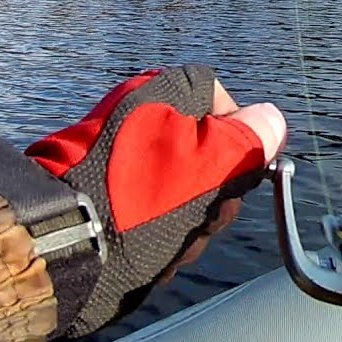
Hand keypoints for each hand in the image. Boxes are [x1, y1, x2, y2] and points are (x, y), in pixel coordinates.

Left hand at [25, 65, 285, 337]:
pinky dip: (158, 232)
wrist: (68, 248)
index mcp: (164, 91)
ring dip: (189, 220)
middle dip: (213, 192)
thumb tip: (273, 120)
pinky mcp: (104, 194)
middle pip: (205, 150)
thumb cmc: (145, 199)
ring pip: (182, 188)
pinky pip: (151, 209)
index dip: (239, 135)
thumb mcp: (213, 165)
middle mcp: (139, 115)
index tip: (240, 169)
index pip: (221, 97)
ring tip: (170, 239)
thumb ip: (250, 140)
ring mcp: (119, 157)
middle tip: (202, 215)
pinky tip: (149, 250)